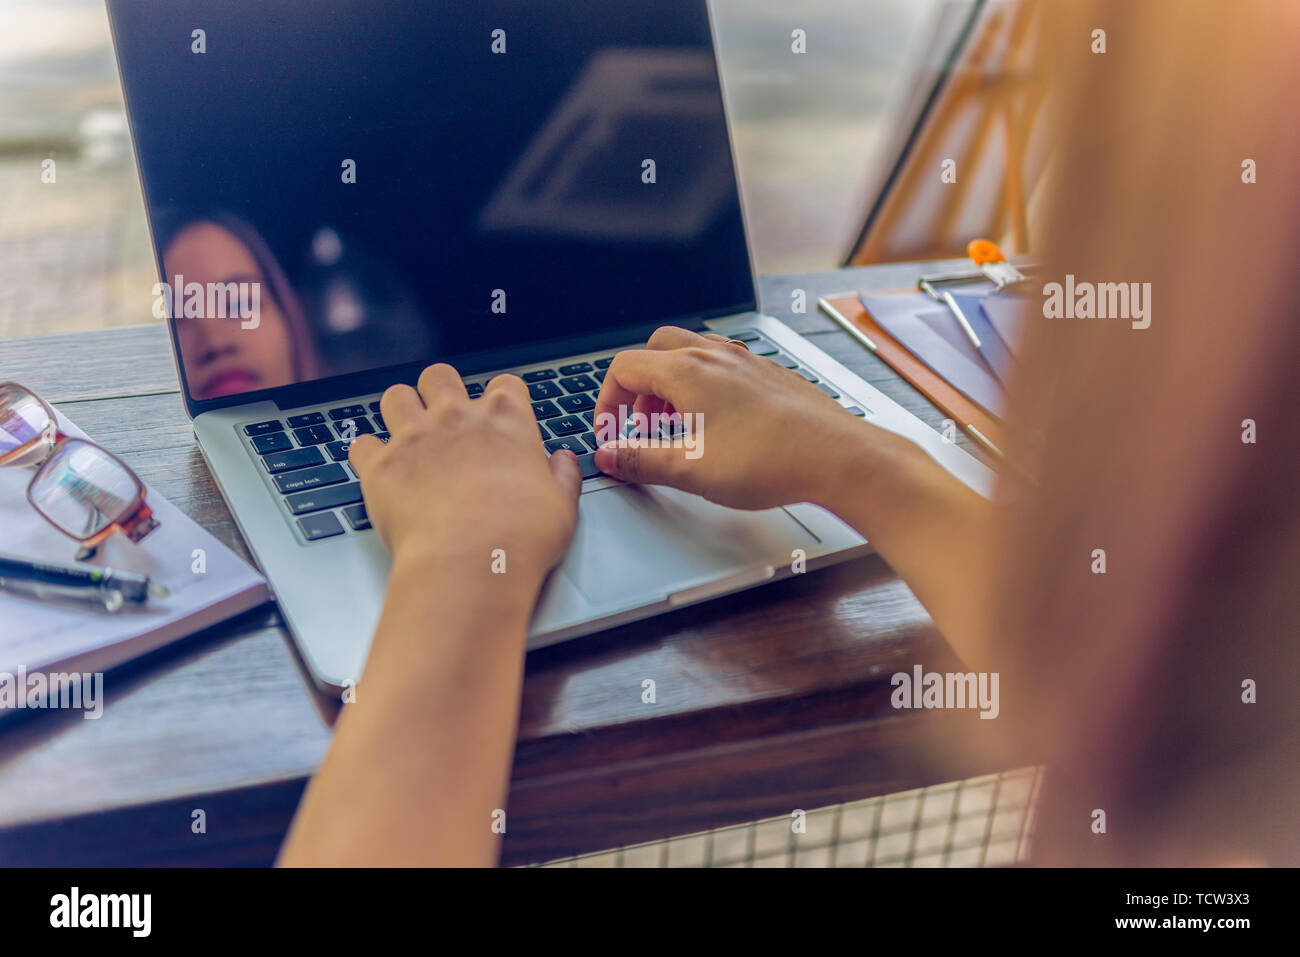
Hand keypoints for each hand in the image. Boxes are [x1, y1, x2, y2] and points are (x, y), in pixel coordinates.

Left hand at [348, 364, 581, 583]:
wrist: (471, 564)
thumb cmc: (521, 537)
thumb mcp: (562, 505)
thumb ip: (563, 476)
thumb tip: (563, 461)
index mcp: (506, 420)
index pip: (504, 384)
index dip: (502, 399)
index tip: (500, 418)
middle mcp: (456, 417)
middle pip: (439, 375)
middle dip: (440, 390)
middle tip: (445, 418)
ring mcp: (414, 438)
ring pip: (395, 396)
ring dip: (400, 411)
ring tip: (408, 435)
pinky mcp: (379, 466)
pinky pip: (360, 444)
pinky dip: (368, 454)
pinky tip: (379, 469)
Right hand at [592, 326, 889, 509]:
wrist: (837, 456)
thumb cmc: (770, 460)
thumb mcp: (692, 470)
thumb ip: (642, 461)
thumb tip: (609, 456)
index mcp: (688, 372)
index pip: (624, 368)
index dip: (608, 403)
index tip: (613, 435)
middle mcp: (716, 357)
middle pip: (656, 350)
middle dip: (640, 387)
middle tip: (644, 426)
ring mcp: (747, 362)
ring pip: (693, 354)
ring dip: (674, 385)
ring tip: (679, 427)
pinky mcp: (770, 375)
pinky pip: (725, 367)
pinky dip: (707, 387)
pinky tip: (720, 424)